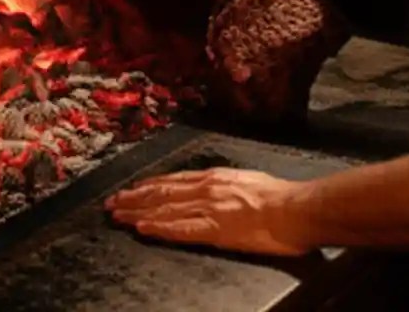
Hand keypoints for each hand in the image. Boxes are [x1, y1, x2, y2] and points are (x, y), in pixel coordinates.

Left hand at [105, 168, 317, 255]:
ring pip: (164, 209)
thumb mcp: (249, 180)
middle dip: (135, 198)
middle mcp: (206, 189)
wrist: (296, 209)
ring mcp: (208, 208)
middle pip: (162, 193)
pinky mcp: (214, 229)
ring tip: (118, 215)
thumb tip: (218, 188)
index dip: (150, 186)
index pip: (174, 181)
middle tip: (112, 203)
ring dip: (138, 212)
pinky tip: (142, 229)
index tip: (132, 190)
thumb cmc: (281, 198)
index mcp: (215, 178)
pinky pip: (180, 229)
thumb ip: (228, 185)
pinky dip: (159, 228)